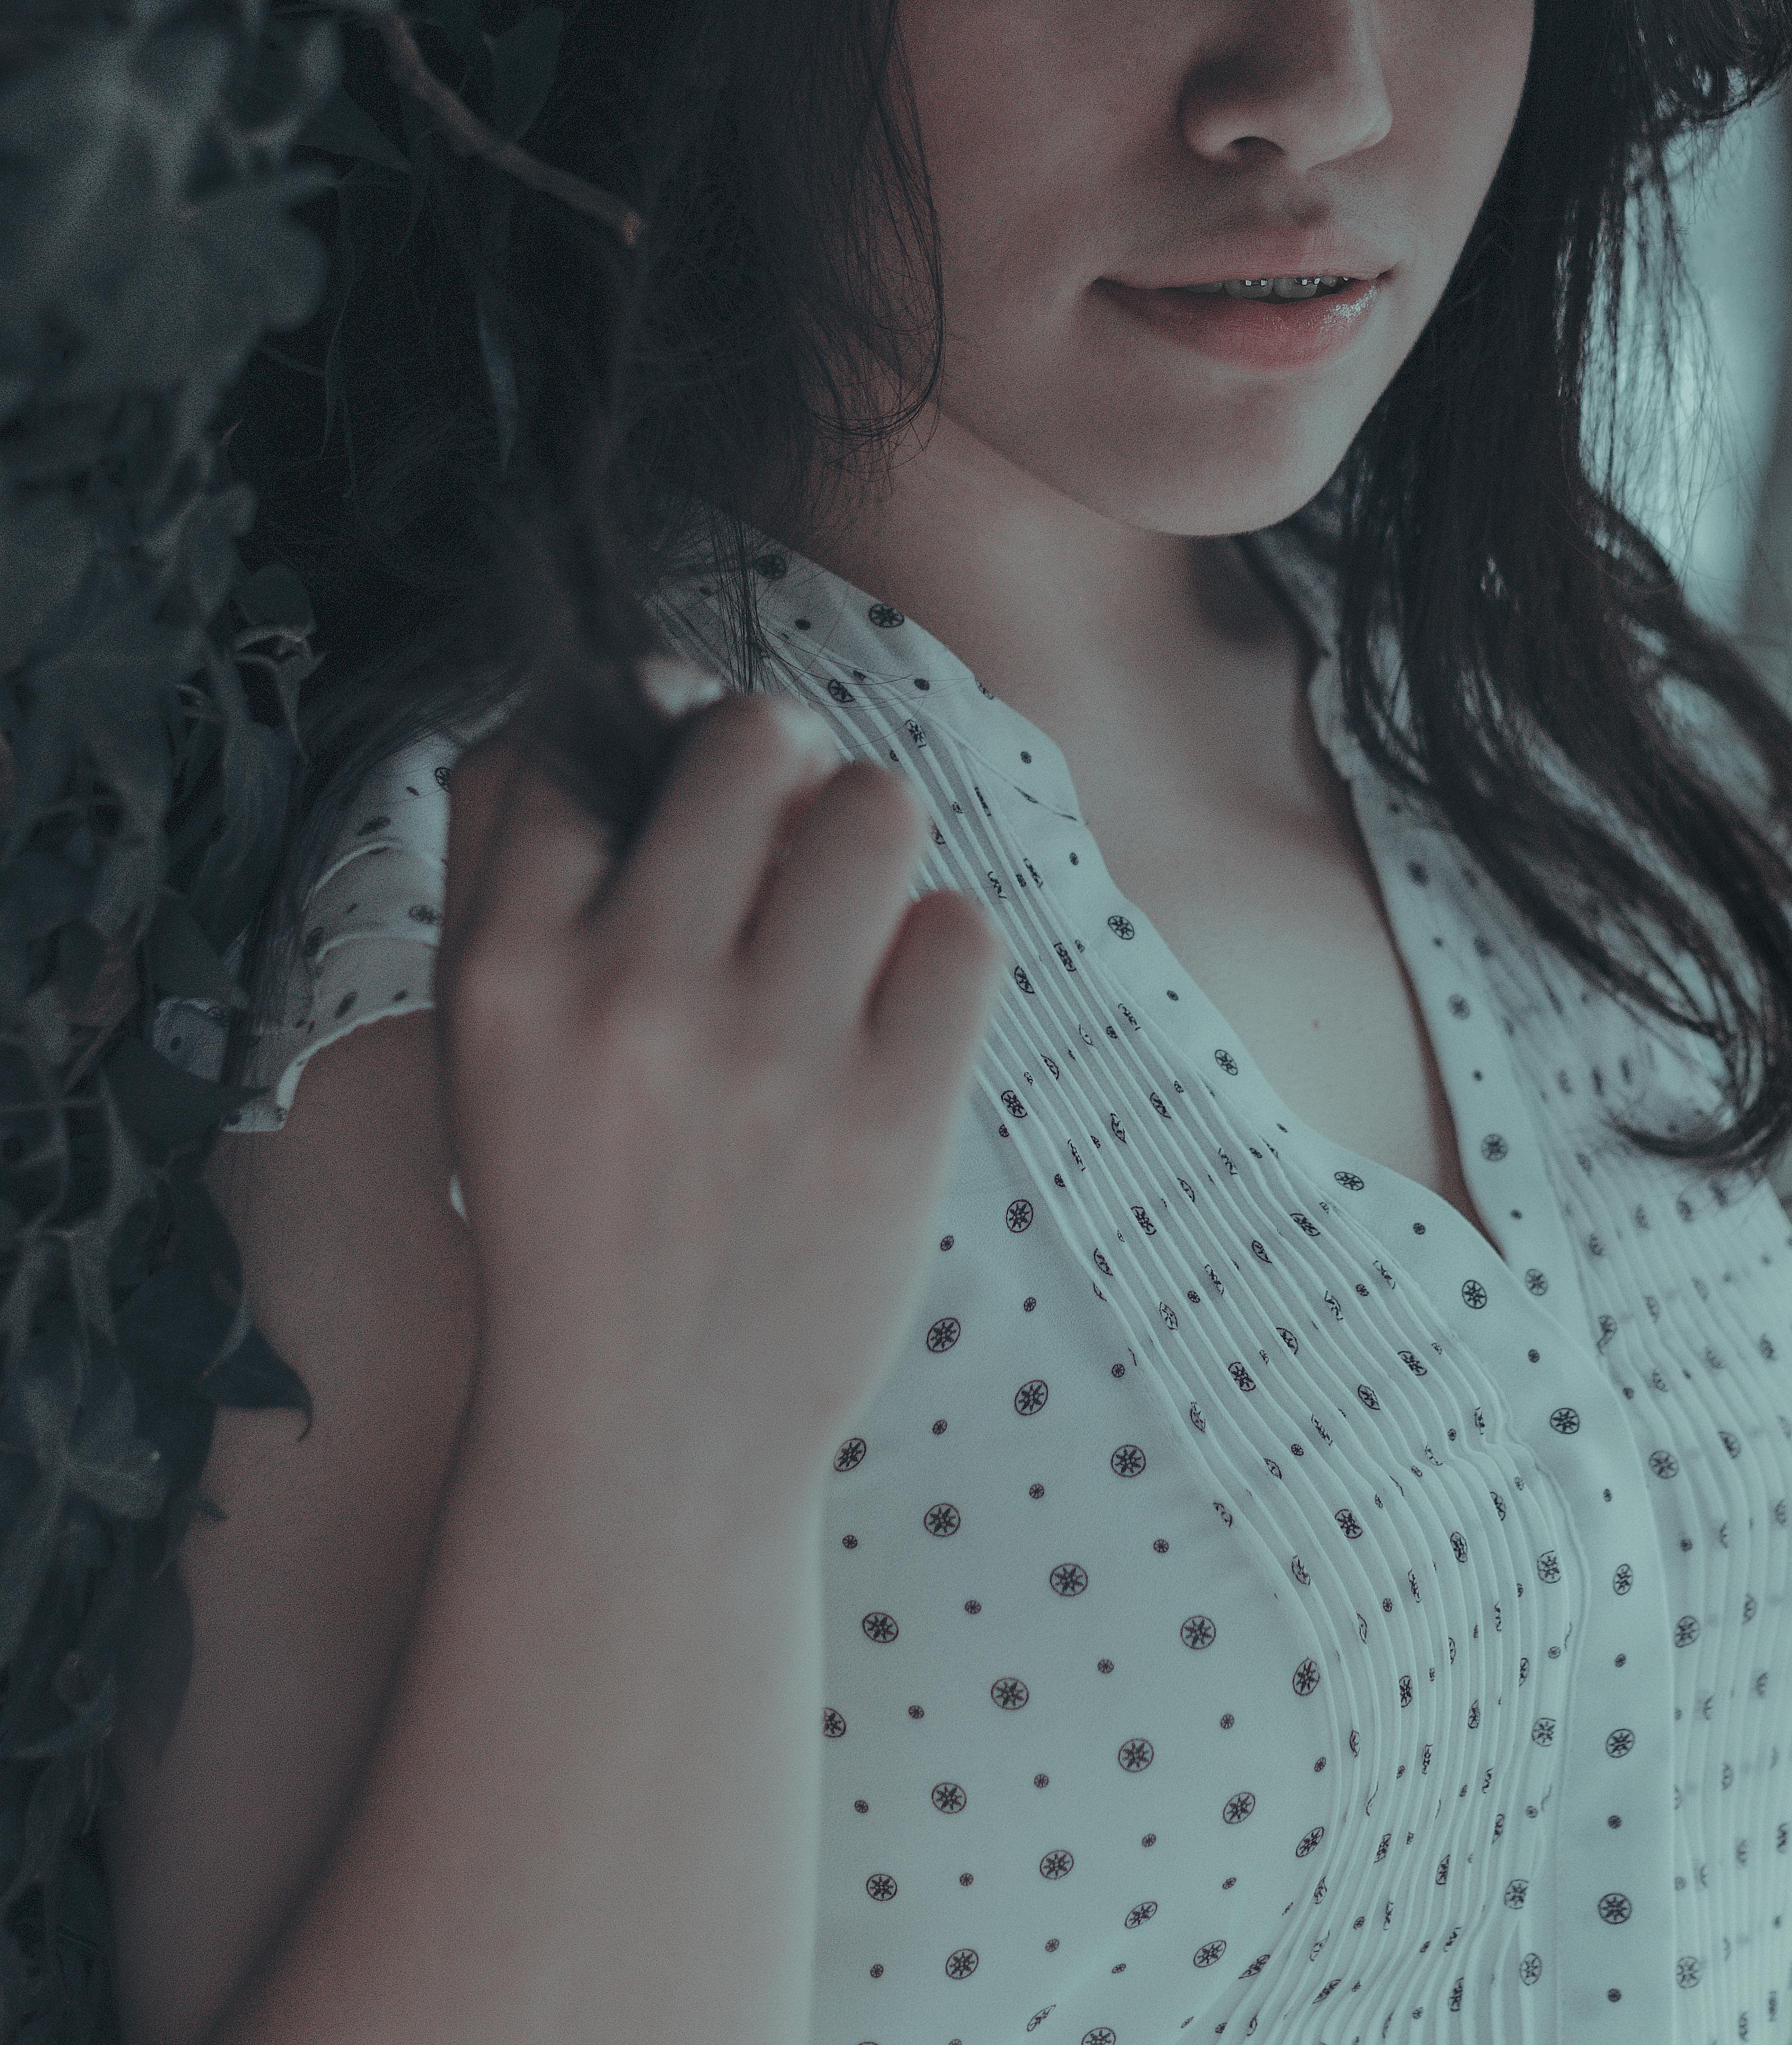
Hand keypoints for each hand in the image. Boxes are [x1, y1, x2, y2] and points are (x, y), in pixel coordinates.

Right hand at [434, 669, 1003, 1526]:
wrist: (648, 1442)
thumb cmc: (576, 1213)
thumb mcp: (491, 1044)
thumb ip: (523, 857)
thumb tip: (630, 688)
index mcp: (509, 971)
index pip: (583, 745)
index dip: (650, 723)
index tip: (680, 774)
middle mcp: (631, 997)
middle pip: (752, 737)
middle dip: (780, 763)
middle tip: (781, 834)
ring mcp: (768, 1061)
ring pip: (877, 807)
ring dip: (870, 846)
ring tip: (842, 926)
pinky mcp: (889, 1121)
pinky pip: (962, 929)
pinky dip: (938, 955)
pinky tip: (890, 1017)